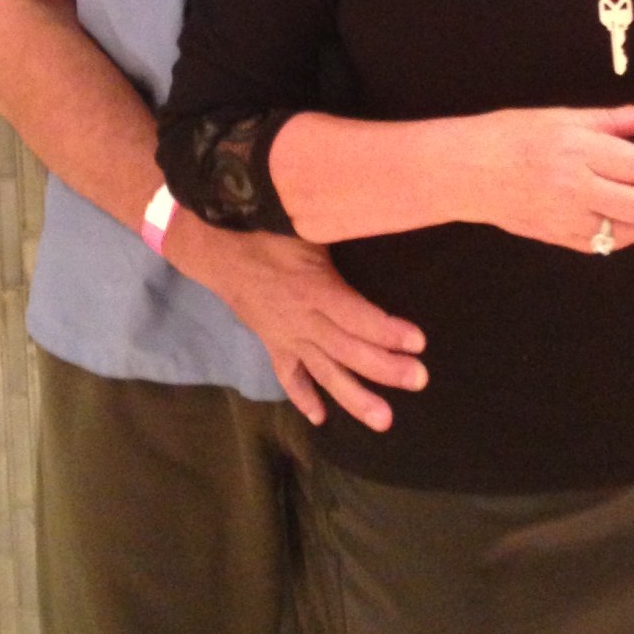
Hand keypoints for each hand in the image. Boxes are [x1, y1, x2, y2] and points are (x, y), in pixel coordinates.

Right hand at [162, 212, 426, 431]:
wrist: (215, 248)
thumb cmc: (267, 229)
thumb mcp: (305, 224)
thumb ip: (337, 226)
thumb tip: (377, 213)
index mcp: (313, 287)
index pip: (357, 316)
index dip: (387, 331)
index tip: (418, 343)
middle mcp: (302, 319)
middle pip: (348, 349)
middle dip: (385, 368)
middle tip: (418, 380)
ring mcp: (286, 336)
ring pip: (323, 372)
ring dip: (353, 397)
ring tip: (382, 420)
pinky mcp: (272, 343)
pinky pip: (289, 375)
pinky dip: (303, 397)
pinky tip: (321, 418)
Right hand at [461, 98, 633, 252]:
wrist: (466, 171)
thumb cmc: (510, 135)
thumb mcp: (562, 117)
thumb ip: (613, 119)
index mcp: (580, 150)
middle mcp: (577, 188)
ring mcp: (569, 219)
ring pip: (632, 232)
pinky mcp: (561, 239)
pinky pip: (607, 246)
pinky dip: (624, 235)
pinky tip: (624, 219)